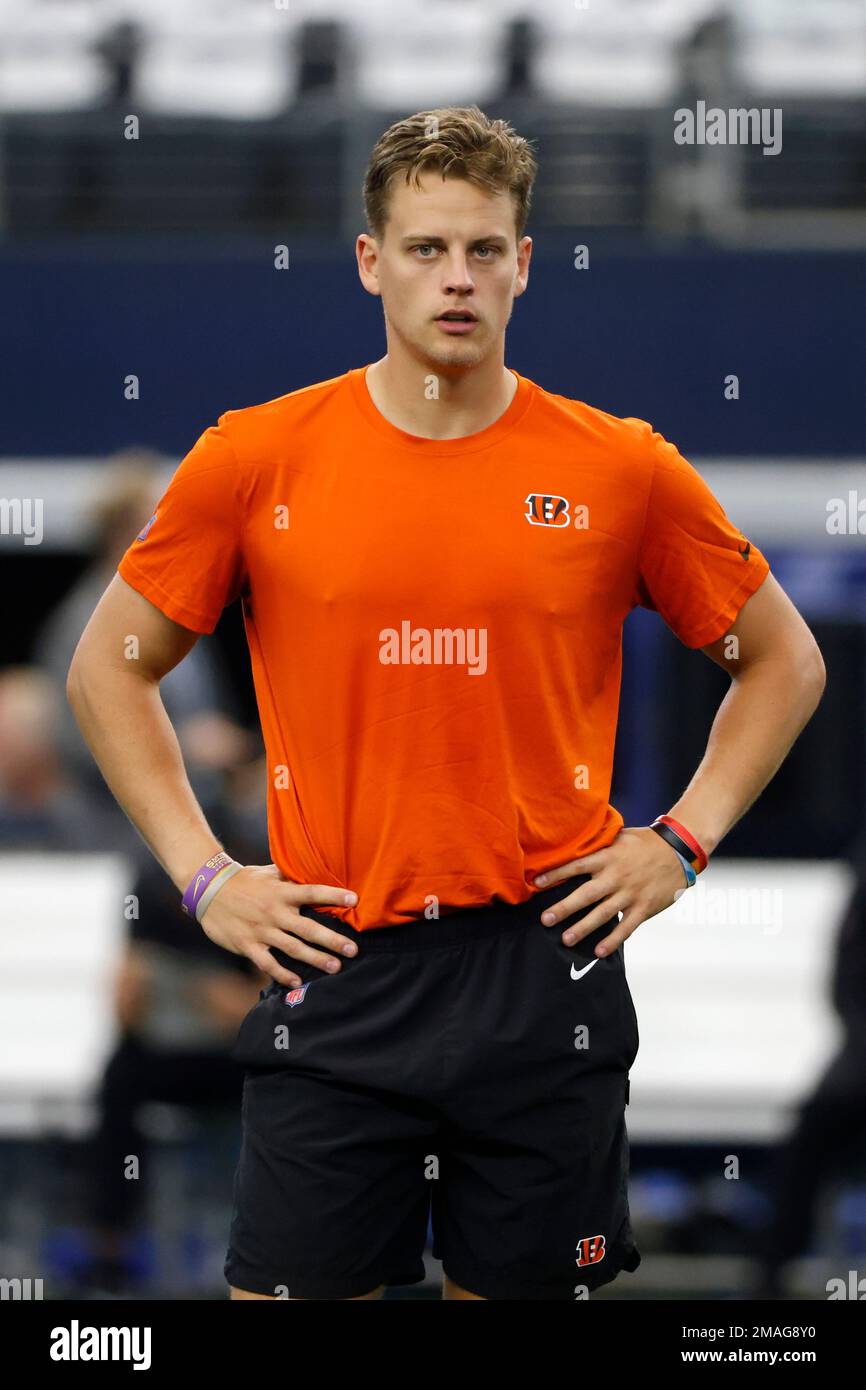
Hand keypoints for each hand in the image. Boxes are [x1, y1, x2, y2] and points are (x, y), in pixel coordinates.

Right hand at [197, 863, 358, 987]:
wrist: (208, 890)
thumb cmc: (244, 880)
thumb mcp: (268, 873)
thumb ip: (290, 876)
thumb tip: (314, 870)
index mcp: (281, 892)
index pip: (312, 892)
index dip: (334, 895)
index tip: (355, 900)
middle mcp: (274, 912)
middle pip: (308, 928)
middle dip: (332, 940)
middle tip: (353, 950)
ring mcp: (261, 930)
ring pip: (292, 948)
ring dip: (315, 959)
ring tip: (335, 967)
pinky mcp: (248, 945)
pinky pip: (268, 963)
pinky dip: (282, 973)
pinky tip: (297, 982)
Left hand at [533, 826, 688, 955]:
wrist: (679, 850)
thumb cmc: (644, 842)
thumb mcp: (619, 836)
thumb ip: (598, 844)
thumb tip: (572, 842)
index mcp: (608, 857)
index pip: (576, 866)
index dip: (556, 874)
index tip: (536, 883)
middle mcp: (616, 877)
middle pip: (586, 895)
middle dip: (564, 908)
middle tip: (545, 920)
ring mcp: (631, 894)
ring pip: (603, 914)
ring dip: (583, 928)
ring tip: (566, 939)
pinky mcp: (644, 908)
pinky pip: (626, 927)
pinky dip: (613, 940)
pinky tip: (599, 951)